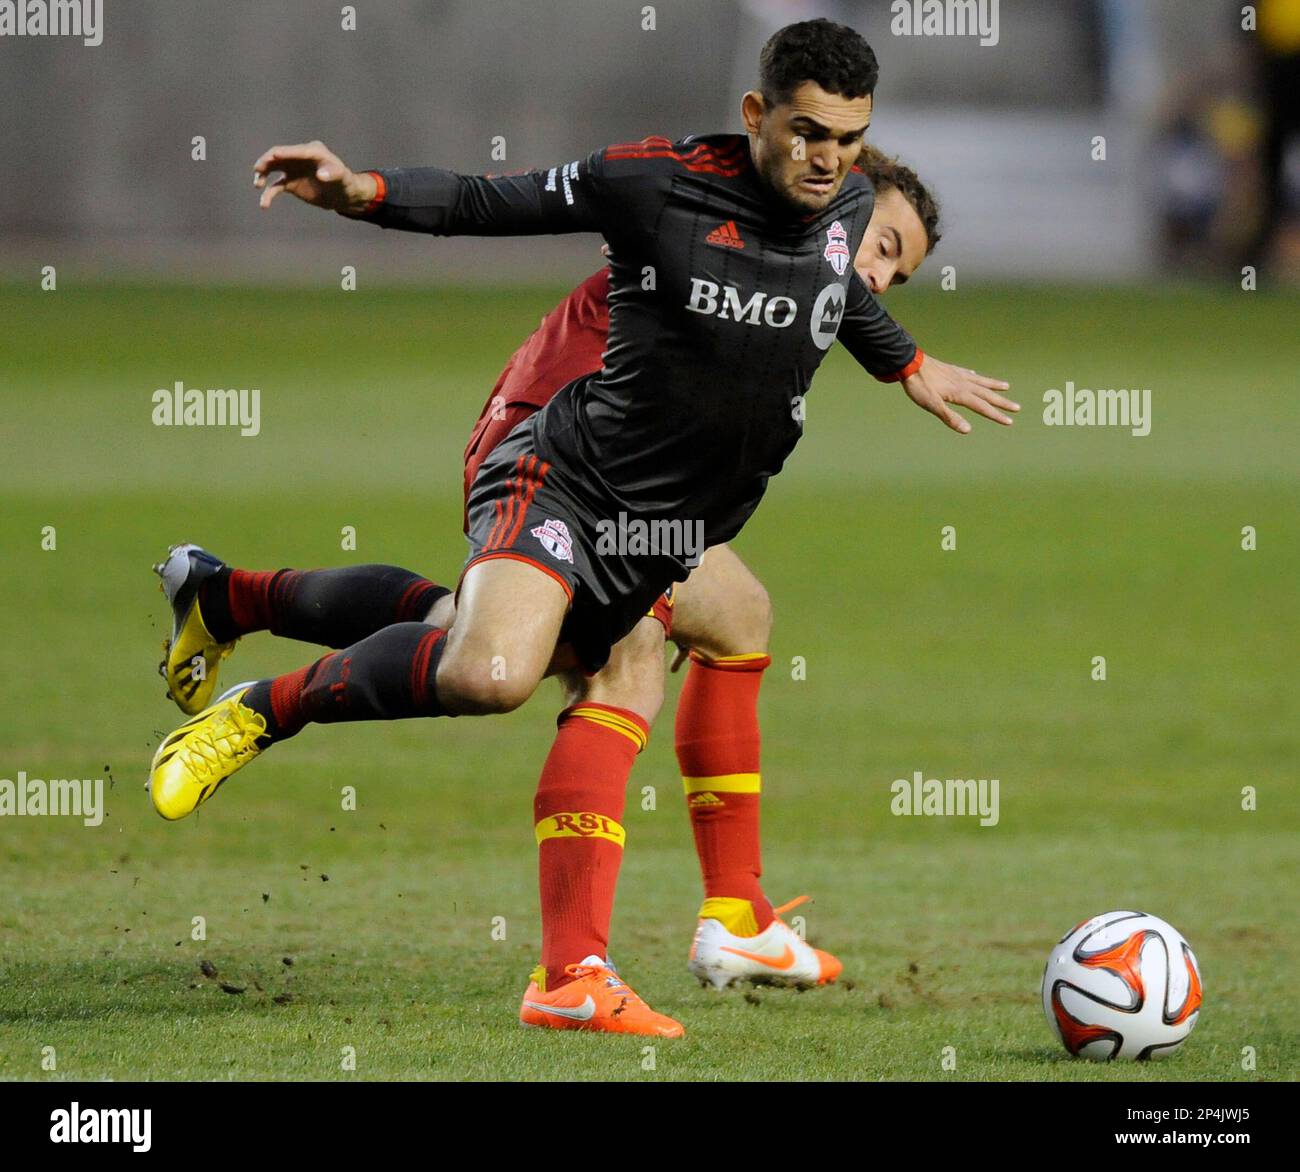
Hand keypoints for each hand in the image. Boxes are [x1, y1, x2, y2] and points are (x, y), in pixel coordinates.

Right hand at [252, 141, 376, 213]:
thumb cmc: (344, 182)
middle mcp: (298, 157)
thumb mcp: (341, 177)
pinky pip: (275, 187)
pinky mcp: (290, 183)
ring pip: (272, 169)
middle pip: (278, 156)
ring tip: (258, 184)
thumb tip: (321, 176)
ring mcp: (292, 169)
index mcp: (312, 151)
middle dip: (267, 161)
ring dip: (263, 174)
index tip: (273, 155)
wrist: (342, 195)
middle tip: (258, 170)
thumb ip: (332, 174)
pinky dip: (269, 194)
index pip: (295, 150)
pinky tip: (264, 205)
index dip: (284, 152)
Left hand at [901, 357, 1016, 434]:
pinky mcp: (949, 369)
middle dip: (1002, 402)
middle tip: (1017, 407)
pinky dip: (974, 376)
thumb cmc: (919, 386)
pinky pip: (966, 373)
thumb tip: (968, 430)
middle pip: (986, 394)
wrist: (910, 363)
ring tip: (1006, 386)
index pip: (982, 407)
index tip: (1009, 421)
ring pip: (980, 381)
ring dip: (993, 385)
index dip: (996, 415)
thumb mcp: (932, 405)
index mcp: (961, 394)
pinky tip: (975, 374)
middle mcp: (963, 383)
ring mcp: (957, 374)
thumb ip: (950, 417)